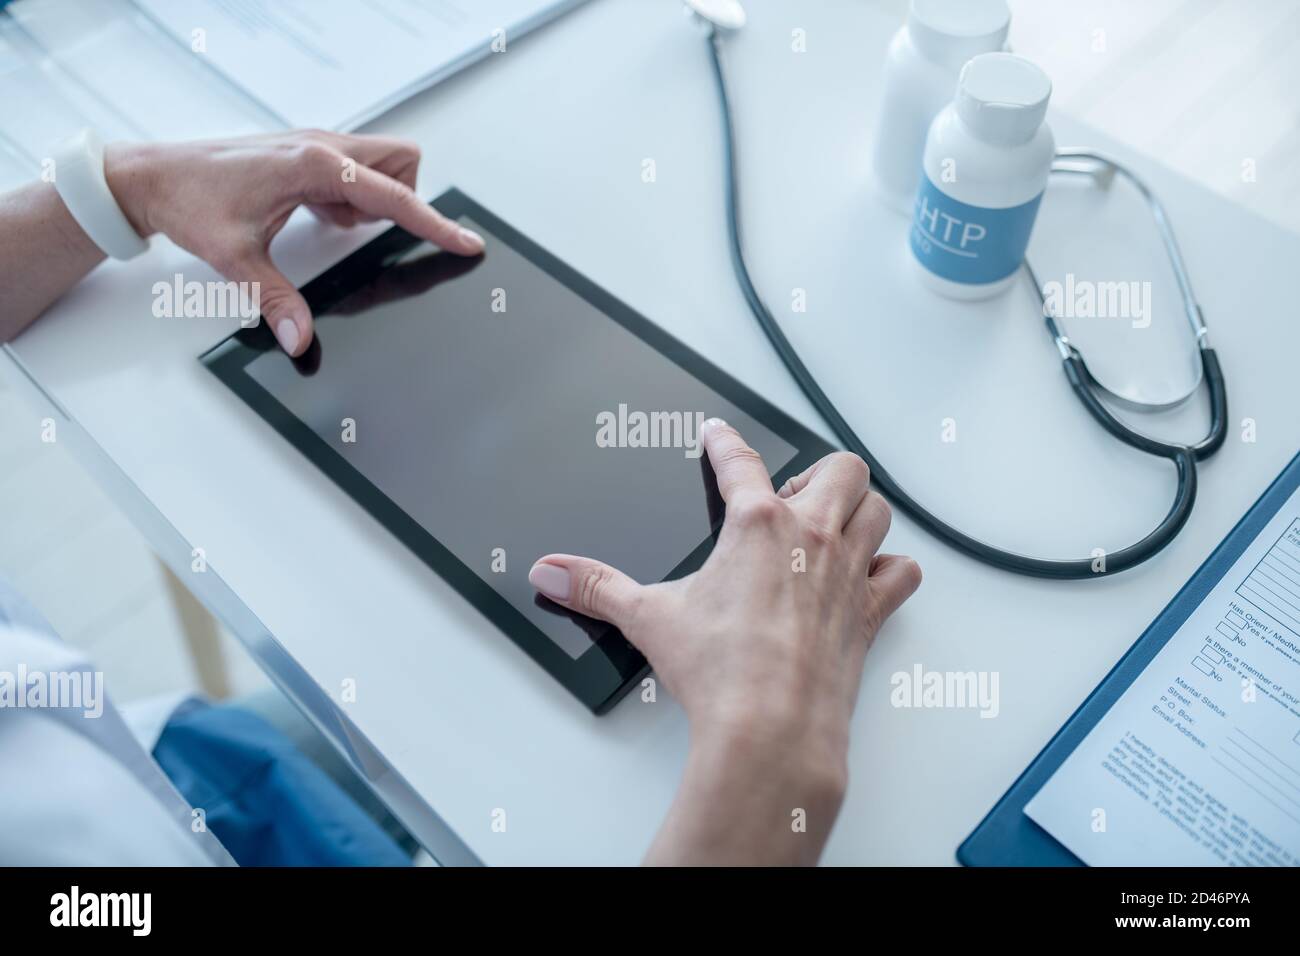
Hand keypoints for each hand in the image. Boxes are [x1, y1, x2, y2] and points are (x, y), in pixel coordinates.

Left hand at [104, 130, 483, 355]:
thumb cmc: (190, 201)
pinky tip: (315, 218)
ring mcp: (316, 147)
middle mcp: (322, 147)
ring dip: (374, 199)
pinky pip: (355, 175)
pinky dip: (350, 200)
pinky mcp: (307, 155)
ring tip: (329, 225)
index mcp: (315, 165)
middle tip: (363, 231)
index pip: (396, 197)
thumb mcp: (234, 258)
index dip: (435, 223)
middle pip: (402, 164)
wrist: (151, 176)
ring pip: (382, 166)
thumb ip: (276, 301)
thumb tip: (301, 339)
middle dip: (402, 200)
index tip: (466, 241)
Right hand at [526, 420, 920, 864]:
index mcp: (757, 525)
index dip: (725, 443)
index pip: (741, 463)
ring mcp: (848, 572)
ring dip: (859, 509)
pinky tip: (870, 576)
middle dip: (817, 472)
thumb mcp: (646, 617)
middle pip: (839, 469)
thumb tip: (549, 572)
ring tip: (831, 524)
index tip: (718, 435)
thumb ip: (595, 587)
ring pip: (877, 509)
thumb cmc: (719, 671)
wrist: (771, 727)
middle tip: (788, 497)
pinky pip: (901, 573)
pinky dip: (891, 570)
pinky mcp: (869, 613)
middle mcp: (812, 536)